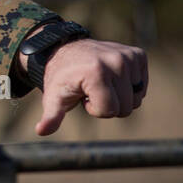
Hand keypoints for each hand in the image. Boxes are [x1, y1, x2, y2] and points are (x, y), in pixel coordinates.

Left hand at [17, 35, 148, 135]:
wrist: (65, 50)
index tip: (82, 96)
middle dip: (107, 104)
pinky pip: (142, 86)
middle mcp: (117, 62)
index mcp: (97, 73)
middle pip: (126, 107)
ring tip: (100, 83)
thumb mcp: (54, 98)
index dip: (94, 109)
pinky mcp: (138, 54)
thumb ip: (51, 116)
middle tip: (91, 89)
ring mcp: (129, 56)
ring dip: (119, 96)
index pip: (110, 111)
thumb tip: (41, 131)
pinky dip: (128, 86)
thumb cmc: (61, 78)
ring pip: (136, 99)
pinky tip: (112, 77)